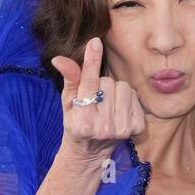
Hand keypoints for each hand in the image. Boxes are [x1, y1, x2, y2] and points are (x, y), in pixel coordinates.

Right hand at [51, 37, 146, 165]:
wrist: (91, 152)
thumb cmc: (76, 122)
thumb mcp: (68, 102)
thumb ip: (69, 80)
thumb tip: (59, 59)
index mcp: (81, 120)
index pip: (88, 84)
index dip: (91, 61)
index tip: (95, 42)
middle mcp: (101, 126)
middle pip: (108, 83)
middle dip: (102, 85)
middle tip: (96, 100)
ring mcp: (120, 129)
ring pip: (124, 88)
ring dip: (116, 92)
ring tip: (108, 105)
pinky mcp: (135, 129)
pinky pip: (135, 97)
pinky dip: (128, 100)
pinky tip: (119, 112)